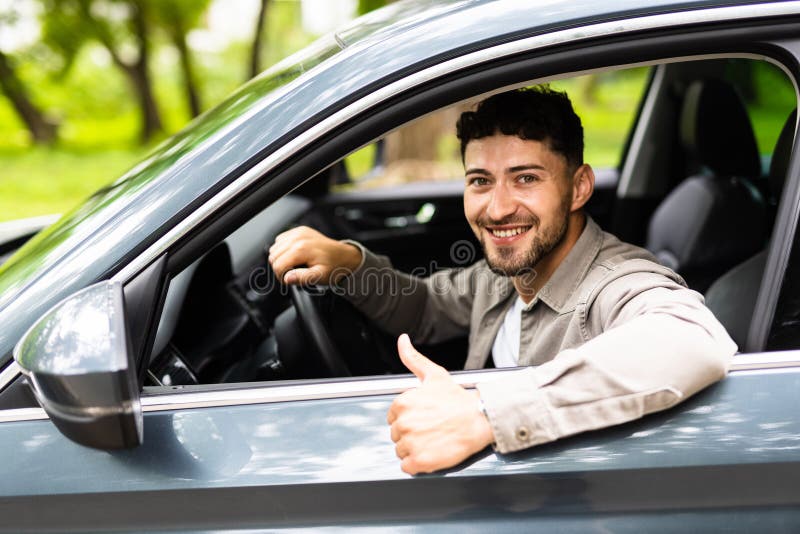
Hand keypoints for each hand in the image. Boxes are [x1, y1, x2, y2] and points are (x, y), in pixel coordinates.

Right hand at [268, 226, 361, 284]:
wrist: (344, 256)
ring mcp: (298, 232)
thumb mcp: (319, 277)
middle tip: (293, 273)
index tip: (290, 280)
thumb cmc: (334, 267)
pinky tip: (294, 255)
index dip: (282, 276)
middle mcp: (298, 238)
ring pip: (275, 248)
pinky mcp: (299, 230)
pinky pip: (281, 240)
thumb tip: (287, 278)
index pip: (278, 265)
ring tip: (294, 264)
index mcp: (302, 249)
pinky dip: (283, 249)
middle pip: (274, 256)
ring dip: (281, 258)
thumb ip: (302, 278)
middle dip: (280, 268)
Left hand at [387, 334, 494, 474]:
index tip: (424, 418)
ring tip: (433, 440)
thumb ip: (413, 358)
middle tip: (431, 429)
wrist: (480, 418)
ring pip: (401, 451)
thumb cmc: (458, 399)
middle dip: (411, 434)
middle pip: (396, 435)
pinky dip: (417, 464)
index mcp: (402, 403)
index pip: (393, 418)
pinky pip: (407, 467)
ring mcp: (411, 443)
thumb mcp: (434, 374)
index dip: (409, 419)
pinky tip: (431, 452)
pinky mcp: (419, 461)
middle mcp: (403, 423)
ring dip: (414, 449)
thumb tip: (402, 341)